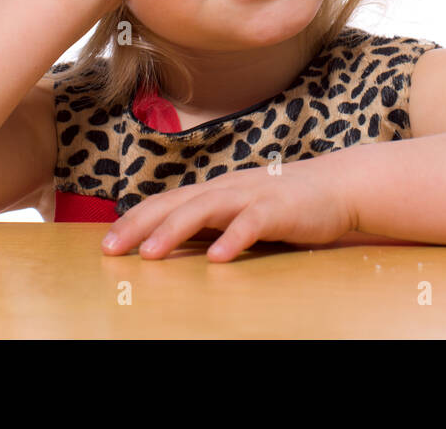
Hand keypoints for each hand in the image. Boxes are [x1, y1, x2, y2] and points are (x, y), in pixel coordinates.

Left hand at [100, 153, 358, 261]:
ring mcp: (253, 196)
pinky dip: (233, 239)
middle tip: (111, 249)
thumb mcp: (241, 209)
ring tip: (149, 254)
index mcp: (215, 190)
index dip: (135, 220)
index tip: (106, 243)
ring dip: (174, 231)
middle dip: (140, 226)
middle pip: (176, 203)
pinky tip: (217, 258)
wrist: (338, 186)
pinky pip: (252, 224)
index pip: (167, 202)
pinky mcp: (279, 210)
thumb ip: (211, 220)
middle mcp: (227, 188)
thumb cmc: (285, 203)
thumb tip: (171, 238)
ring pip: (206, 209)